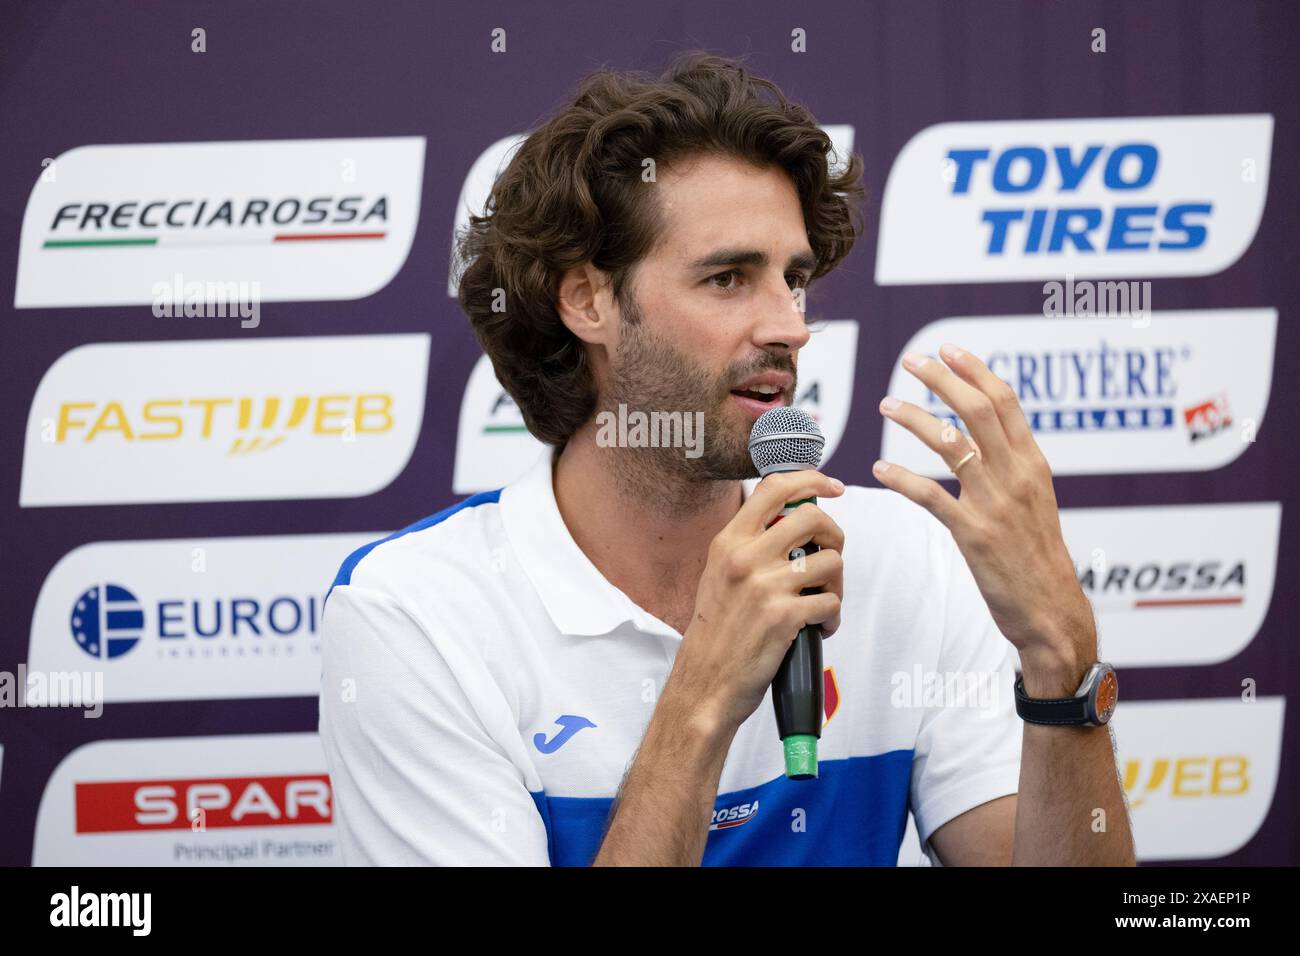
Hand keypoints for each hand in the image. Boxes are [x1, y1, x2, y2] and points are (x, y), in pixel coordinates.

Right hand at [670, 470, 845, 734]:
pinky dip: (832, 618)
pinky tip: (818, 630)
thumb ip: (750, 544)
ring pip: (830, 561)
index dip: (811, 480)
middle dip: (834, 536)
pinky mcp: (785, 617)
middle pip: (813, 517)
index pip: (774, 487)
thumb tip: (793, 519)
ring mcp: (765, 586)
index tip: (832, 486)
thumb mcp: (719, 573)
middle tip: (829, 558)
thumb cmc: (717, 631)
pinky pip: (831, 603)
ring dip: (836, 585)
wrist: (705, 682)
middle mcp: (745, 556)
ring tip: (821, 604)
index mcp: (729, 541)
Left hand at [872, 344, 1095, 689]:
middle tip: (911, 361)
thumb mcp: (1036, 503)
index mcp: (1034, 464)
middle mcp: (1018, 476)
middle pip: (978, 410)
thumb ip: (1013, 467)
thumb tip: (987, 436)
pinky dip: (902, 478)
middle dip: (943, 379)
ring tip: (886, 404)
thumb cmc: (1038, 558)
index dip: (975, 370)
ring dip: (915, 419)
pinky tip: (880, 469)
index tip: (947, 349)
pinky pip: (931, 496)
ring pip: (952, 444)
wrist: (1052, 611)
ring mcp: (996, 504)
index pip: (1005, 402)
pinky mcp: (974, 535)